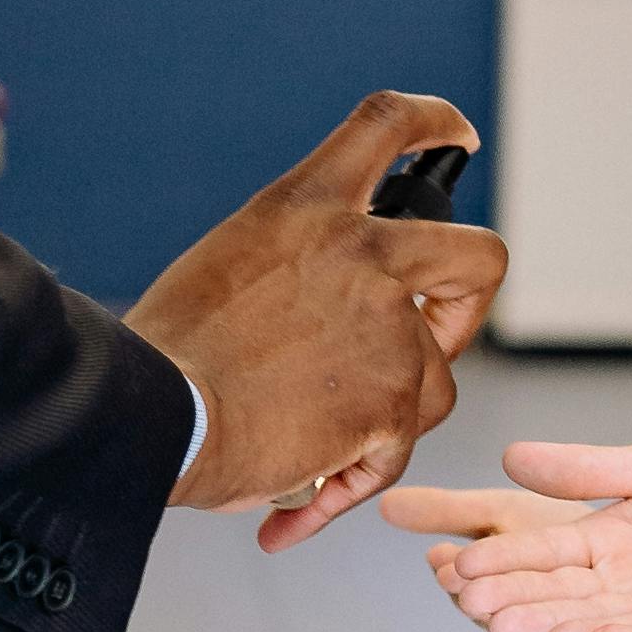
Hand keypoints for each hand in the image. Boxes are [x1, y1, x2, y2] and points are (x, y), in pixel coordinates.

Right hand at [129, 93, 506, 551]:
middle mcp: (360, 252)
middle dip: (467, 302)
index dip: (436, 125)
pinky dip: (351, 481)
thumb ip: (294, 268)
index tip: (459, 139)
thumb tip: (322, 320)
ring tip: (314, 451)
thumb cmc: (165, 358)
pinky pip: (395, 453)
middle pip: (478, 256)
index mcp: (305, 206)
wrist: (152, 414)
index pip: (387, 125)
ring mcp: (387, 327)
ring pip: (434, 381)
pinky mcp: (392, 401)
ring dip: (385, 418)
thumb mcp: (227, 265)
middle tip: (432, 333)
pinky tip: (297, 507)